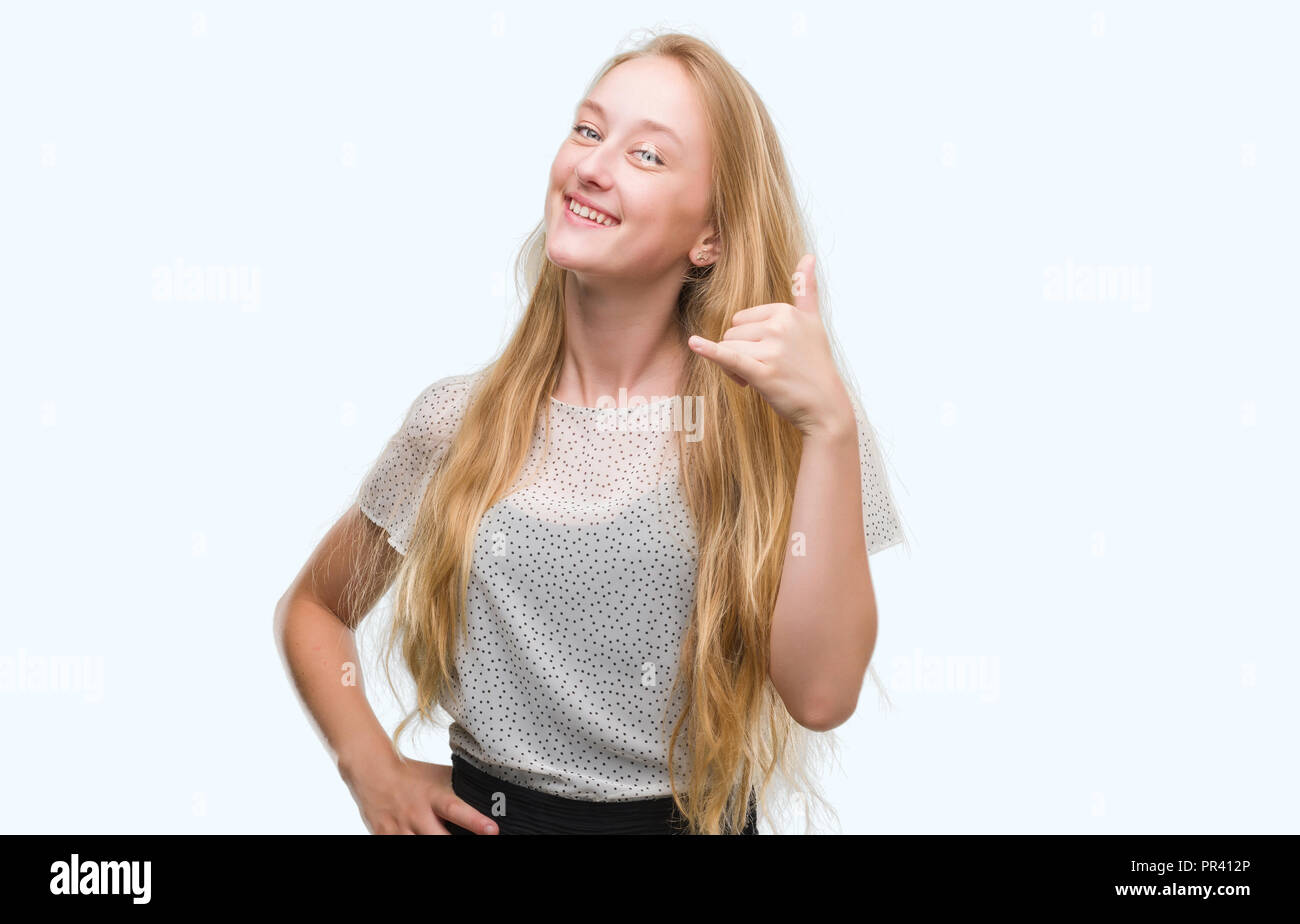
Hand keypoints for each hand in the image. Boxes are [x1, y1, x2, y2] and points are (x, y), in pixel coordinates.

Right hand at [339, 750, 499, 834]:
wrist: (373, 772)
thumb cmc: (412, 775)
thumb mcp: (439, 776)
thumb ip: (460, 788)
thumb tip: (488, 795)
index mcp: (433, 796)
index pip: (456, 809)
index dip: (475, 821)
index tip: (493, 831)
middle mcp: (416, 813)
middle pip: (437, 837)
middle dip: (453, 844)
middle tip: (474, 846)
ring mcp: (399, 827)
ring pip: (417, 846)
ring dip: (430, 846)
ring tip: (438, 838)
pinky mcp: (383, 836)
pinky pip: (399, 847)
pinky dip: (412, 845)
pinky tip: (418, 839)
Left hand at [687, 253, 854, 438]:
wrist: (826, 406)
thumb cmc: (815, 365)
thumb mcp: (813, 322)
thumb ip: (806, 288)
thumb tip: (808, 255)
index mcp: (785, 312)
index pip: (741, 318)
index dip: (747, 339)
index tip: (767, 354)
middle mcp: (779, 327)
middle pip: (731, 333)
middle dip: (740, 353)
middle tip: (763, 370)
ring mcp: (771, 350)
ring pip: (728, 349)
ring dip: (734, 368)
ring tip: (760, 379)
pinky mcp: (763, 373)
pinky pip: (729, 357)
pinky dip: (710, 351)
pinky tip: (694, 343)